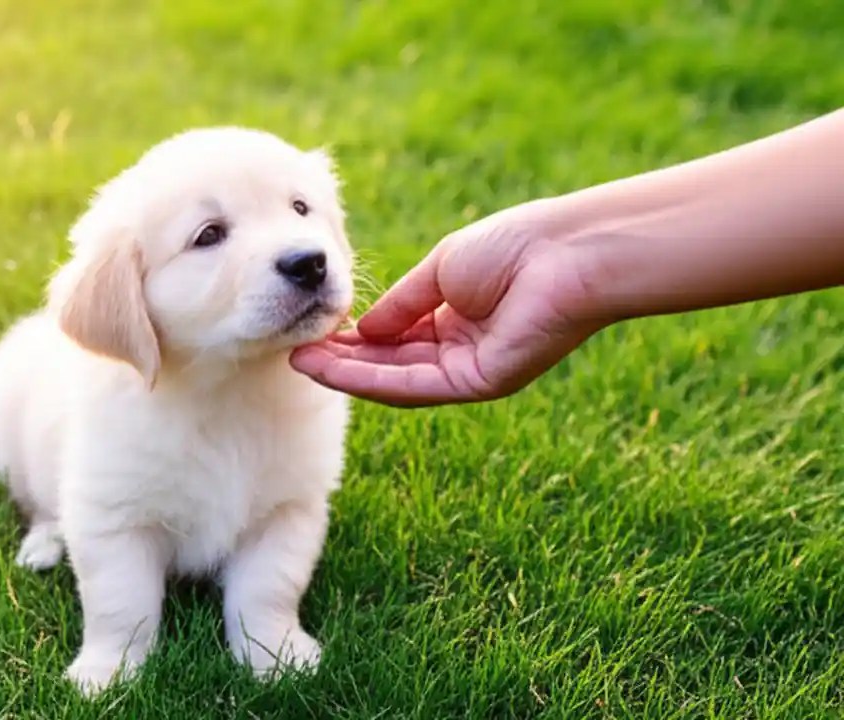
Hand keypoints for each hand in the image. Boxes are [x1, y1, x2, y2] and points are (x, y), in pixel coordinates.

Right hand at [291, 201, 607, 406]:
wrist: (567, 253)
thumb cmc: (514, 246)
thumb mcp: (440, 270)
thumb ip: (400, 304)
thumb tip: (360, 328)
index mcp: (456, 318)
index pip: (394, 338)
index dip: (353, 337)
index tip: (314, 331)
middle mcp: (461, 351)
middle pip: (389, 364)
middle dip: (341, 360)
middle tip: (295, 352)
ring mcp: (469, 371)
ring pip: (395, 380)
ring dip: (346, 374)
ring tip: (301, 362)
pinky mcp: (478, 384)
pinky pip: (413, 386)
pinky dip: (370, 380)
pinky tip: (333, 369)